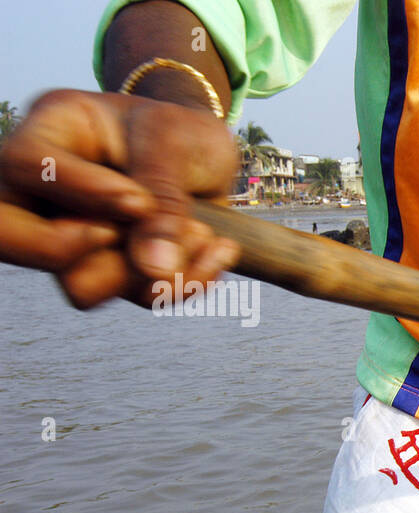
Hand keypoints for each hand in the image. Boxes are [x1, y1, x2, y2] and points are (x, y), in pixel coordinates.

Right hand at [0, 89, 240, 308]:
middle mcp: (48, 192)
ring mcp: (77, 238)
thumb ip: (163, 194)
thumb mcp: (177, 140)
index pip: (26, 165)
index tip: (138, 200)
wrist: (208, 157)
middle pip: (9, 238)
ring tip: (201, 233)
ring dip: (151, 271)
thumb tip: (154, 270)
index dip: (80, 192)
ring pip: (80, 285)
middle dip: (71, 251)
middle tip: (126, 232)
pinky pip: (140, 297)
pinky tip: (218, 250)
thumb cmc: (181, 131)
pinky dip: (186, 282)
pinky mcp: (117, 269)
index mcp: (52, 133)